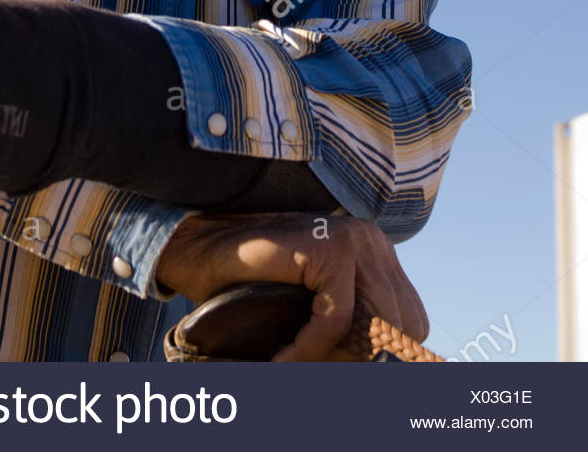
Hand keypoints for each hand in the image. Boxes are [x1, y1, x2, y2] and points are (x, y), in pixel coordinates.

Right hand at [155, 210, 428, 360]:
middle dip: (363, 358)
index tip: (348, 375)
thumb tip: (385, 371)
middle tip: (319, 375)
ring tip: (299, 368)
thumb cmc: (257, 286)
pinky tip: (281, 360)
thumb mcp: (320, 306)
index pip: (412, 319)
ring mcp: (353, 239)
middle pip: (401, 323)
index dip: (383, 355)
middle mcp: (373, 241)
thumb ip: (355, 324)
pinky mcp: (329, 248)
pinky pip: (336, 320)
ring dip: (337, 358)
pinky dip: (309, 349)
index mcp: (379, 253)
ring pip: (374, 324)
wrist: (204, 251)